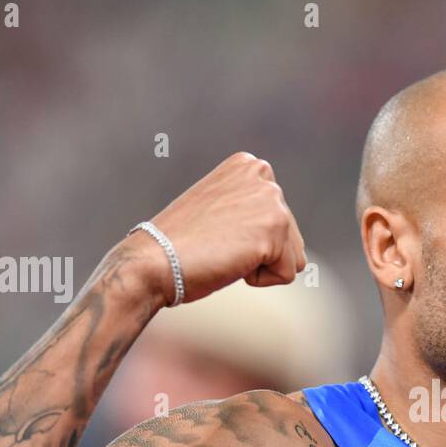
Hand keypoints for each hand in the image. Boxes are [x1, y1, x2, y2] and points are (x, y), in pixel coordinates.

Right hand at [134, 152, 307, 304]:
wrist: (153, 261)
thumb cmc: (178, 244)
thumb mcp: (218, 210)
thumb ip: (247, 209)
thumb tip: (272, 231)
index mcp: (248, 166)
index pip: (278, 221)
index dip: (248, 240)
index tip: (215, 232)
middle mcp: (263, 175)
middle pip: (291, 239)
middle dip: (259, 254)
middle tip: (218, 245)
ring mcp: (271, 199)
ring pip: (292, 258)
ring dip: (261, 267)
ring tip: (225, 252)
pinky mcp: (274, 227)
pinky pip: (286, 274)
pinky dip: (260, 280)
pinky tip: (230, 262)